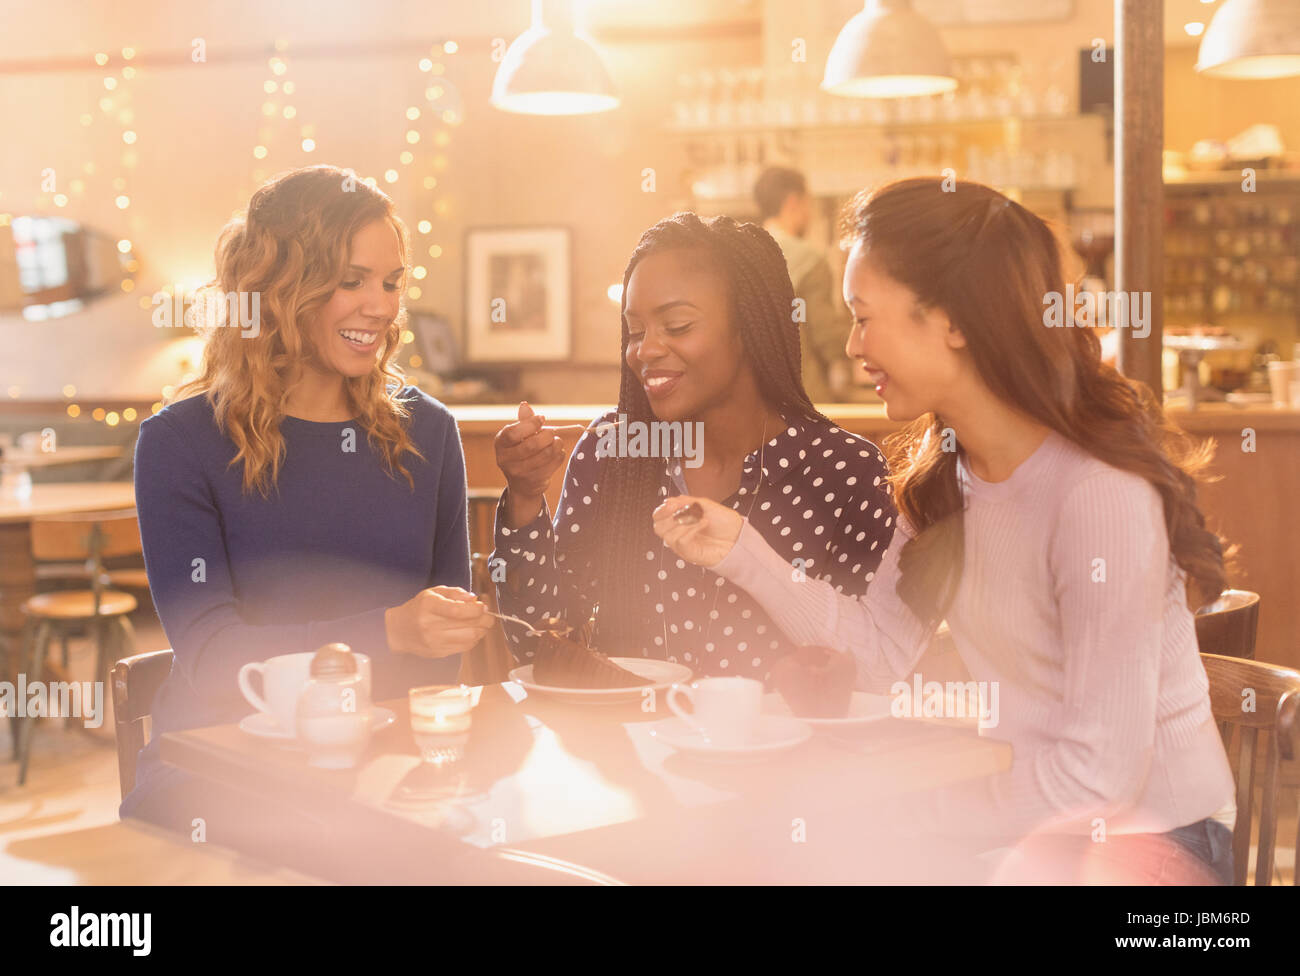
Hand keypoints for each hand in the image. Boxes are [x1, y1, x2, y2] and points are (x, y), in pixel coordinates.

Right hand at [385, 586, 493, 658]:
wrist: (399, 630)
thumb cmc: (419, 608)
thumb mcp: (433, 593)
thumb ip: (455, 593)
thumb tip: (475, 599)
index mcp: (429, 606)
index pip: (458, 611)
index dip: (477, 609)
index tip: (483, 606)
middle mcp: (430, 625)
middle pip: (468, 626)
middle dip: (485, 620)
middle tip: (489, 615)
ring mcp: (434, 641)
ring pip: (469, 638)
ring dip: (482, 631)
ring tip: (482, 624)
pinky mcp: (438, 652)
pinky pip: (464, 648)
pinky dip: (473, 640)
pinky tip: (472, 633)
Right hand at [493, 402, 575, 526]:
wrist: (522, 483)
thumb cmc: (521, 452)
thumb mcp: (518, 436)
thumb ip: (523, 421)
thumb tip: (524, 405)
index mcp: (500, 443)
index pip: (513, 432)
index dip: (530, 424)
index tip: (542, 419)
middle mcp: (505, 459)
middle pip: (532, 445)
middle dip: (547, 435)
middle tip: (552, 432)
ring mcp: (519, 473)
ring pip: (546, 454)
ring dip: (556, 444)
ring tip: (556, 441)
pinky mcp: (534, 481)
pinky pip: (554, 463)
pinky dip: (559, 454)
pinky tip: (557, 452)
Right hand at [651, 495, 743, 568]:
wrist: (739, 536)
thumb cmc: (725, 523)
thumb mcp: (704, 505)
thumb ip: (686, 502)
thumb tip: (669, 501)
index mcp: (679, 520)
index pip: (659, 517)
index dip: (662, 510)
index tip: (671, 504)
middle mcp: (678, 533)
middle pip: (658, 527)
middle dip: (668, 516)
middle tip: (681, 509)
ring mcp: (683, 545)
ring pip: (668, 535)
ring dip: (683, 522)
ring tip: (698, 517)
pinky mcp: (689, 553)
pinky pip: (681, 541)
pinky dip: (690, 529)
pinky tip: (703, 523)